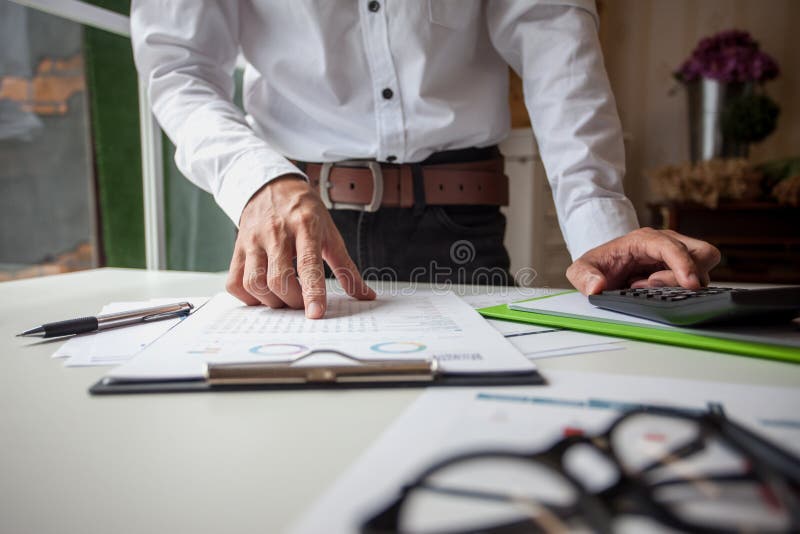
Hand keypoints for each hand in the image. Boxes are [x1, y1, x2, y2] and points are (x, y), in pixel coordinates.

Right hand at [226, 175, 375, 317]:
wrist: (272, 185)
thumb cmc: (305, 212)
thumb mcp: (330, 234)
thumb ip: (347, 268)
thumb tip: (365, 295)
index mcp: (305, 227)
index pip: (308, 264)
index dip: (312, 292)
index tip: (316, 314)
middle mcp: (276, 233)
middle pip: (278, 279)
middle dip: (292, 301)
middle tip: (301, 302)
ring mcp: (253, 240)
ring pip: (254, 283)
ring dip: (270, 301)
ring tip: (283, 297)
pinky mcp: (237, 247)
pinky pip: (235, 282)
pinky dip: (248, 297)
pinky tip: (263, 293)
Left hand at [566, 228, 720, 294]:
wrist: (604, 265)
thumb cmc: (598, 264)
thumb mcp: (581, 269)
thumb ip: (584, 277)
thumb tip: (596, 287)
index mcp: (645, 239)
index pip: (674, 247)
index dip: (684, 265)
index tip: (689, 284)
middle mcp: (667, 243)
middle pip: (702, 253)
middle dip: (684, 275)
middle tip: (651, 284)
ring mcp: (678, 255)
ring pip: (705, 266)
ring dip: (681, 283)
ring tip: (649, 286)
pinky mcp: (682, 268)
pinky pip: (698, 277)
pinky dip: (682, 287)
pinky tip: (656, 289)